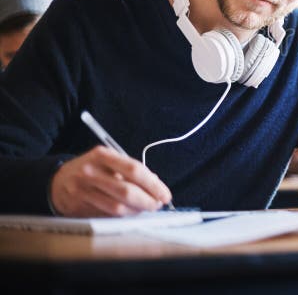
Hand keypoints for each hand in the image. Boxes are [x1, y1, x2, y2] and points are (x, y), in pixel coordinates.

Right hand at [50, 146, 172, 216]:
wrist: (56, 181)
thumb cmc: (92, 169)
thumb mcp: (108, 160)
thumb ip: (130, 169)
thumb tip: (156, 183)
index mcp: (102, 155)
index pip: (134, 170)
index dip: (153, 184)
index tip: (165, 194)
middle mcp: (91, 172)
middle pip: (127, 191)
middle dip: (148, 200)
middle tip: (158, 204)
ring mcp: (83, 191)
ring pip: (117, 207)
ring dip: (137, 211)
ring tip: (146, 209)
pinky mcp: (79, 207)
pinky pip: (107, 215)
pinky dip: (123, 216)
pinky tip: (130, 212)